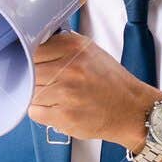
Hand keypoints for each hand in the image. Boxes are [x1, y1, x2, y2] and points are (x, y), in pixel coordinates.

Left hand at [28, 30, 153, 148]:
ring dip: (38, 97)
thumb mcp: (90, 52)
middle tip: (48, 85)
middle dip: (35, 79)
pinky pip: (34, 112)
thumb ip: (63, 47)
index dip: (32, 59)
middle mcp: (69, 67)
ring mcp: (65, 92)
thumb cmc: (112, 83)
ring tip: (56, 98)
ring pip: (30, 92)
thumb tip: (34, 45)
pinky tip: (57, 109)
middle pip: (29, 71)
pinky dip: (42, 112)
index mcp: (74, 47)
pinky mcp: (64, 115)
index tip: (35, 65)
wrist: (132, 110)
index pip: (33, 49)